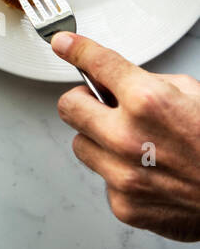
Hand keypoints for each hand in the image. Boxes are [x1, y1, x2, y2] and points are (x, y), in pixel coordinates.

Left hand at [51, 32, 199, 240]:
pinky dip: (120, 174)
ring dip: (100, 141)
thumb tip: (116, 80)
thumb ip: (150, 83)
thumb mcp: (195, 95)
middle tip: (104, 107)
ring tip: (136, 146)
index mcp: (148, 101)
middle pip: (68, 107)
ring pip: (81, 145)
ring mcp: (122, 174)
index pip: (94, 63)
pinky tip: (149, 174)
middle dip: (84, 102)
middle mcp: (127, 137)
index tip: (63, 43)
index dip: (75, 48)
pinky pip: (103, 178)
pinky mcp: (124, 204)